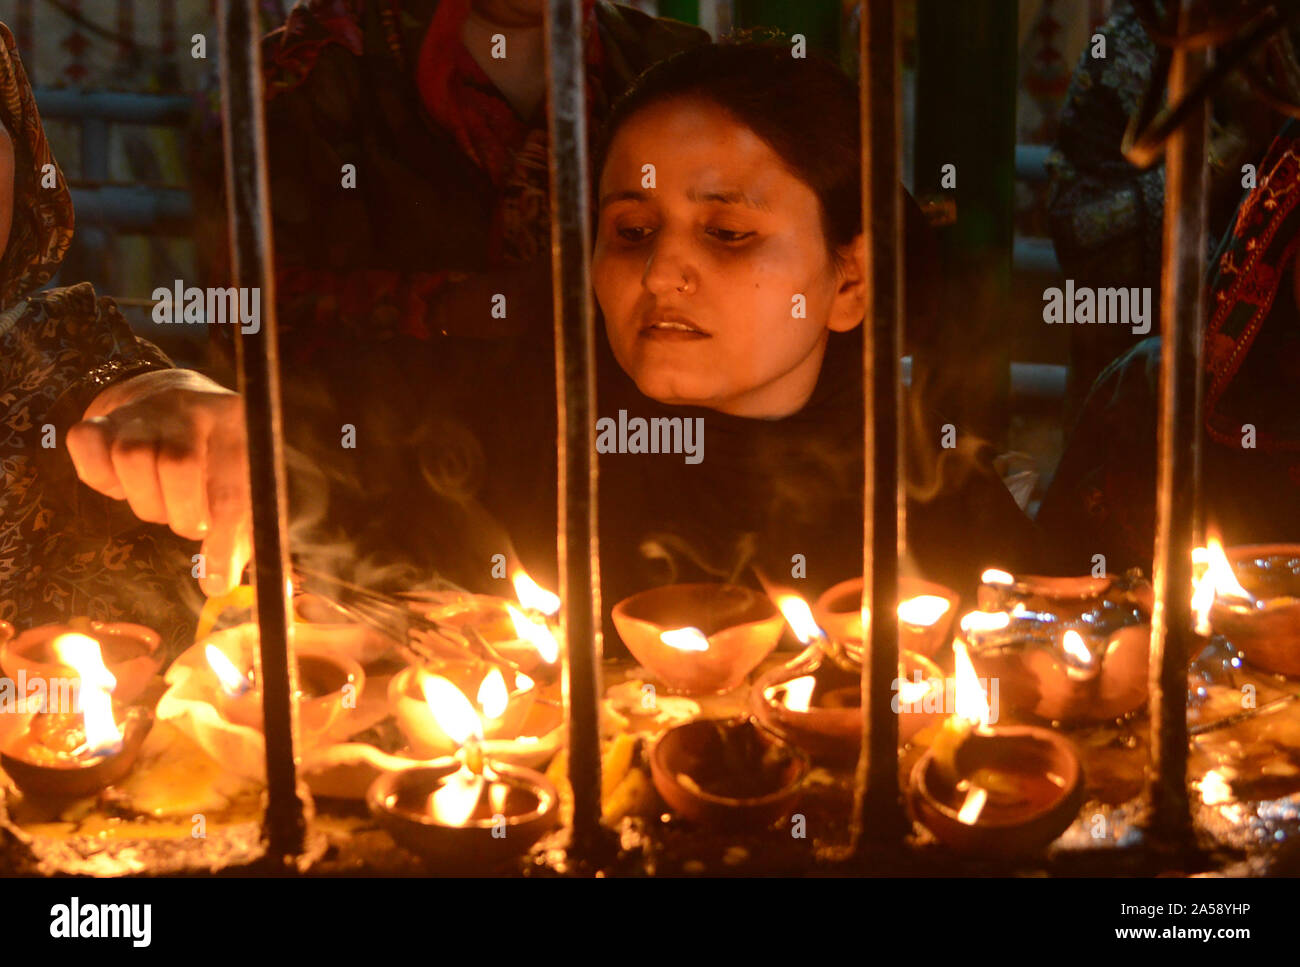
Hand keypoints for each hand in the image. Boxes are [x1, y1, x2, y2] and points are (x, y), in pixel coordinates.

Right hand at [67, 369, 250, 596]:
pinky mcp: (101, 417)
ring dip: (146, 499)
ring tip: (163, 501)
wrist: (173, 403)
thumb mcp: (243, 487)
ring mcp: (144, 409)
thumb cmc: (215, 460)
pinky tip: (125, 482)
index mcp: (238, 424)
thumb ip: (242, 534)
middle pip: (179, 465)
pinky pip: (87, 448)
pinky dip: (102, 478)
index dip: (224, 541)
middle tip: (191, 523)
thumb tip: (221, 585)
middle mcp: (191, 408)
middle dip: (183, 514)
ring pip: (131, 458)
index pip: (234, 487)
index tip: (217, 580)